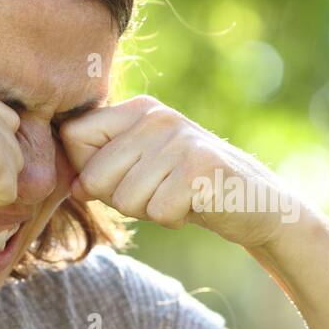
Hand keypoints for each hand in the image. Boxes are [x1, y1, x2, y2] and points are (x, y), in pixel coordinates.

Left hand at [58, 95, 306, 248]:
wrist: (254, 203)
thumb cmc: (188, 189)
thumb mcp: (143, 169)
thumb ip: (103, 168)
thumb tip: (74, 186)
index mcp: (138, 109)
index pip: (74, 137)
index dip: (89, 171)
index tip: (123, 178)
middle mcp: (158, 116)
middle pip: (95, 176)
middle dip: (122, 199)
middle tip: (160, 192)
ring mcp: (181, 139)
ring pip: (126, 198)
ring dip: (151, 211)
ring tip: (179, 196)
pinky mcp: (201, 168)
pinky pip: (158, 211)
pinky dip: (175, 219)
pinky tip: (196, 205)